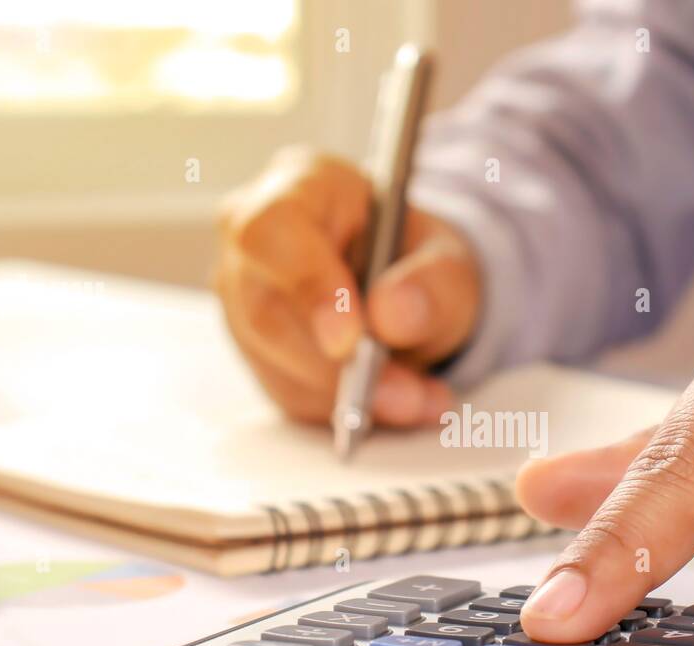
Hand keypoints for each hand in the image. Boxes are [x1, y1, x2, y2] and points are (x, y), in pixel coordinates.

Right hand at [215, 147, 479, 425]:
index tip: (350, 340)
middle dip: (336, 367)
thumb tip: (393, 316)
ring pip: (275, 364)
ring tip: (418, 400)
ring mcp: (244, 300)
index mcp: (299, 187)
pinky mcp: (256, 353)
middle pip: (265, 311)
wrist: (412, 291)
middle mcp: (254, 242)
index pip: (272, 231)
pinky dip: (346, 410)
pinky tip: (396, 405)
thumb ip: (431, 285)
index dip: (306, 288)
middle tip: (403, 394)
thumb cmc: (418, 260)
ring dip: (349, 397)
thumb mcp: (449, 264)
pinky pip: (291, 394)